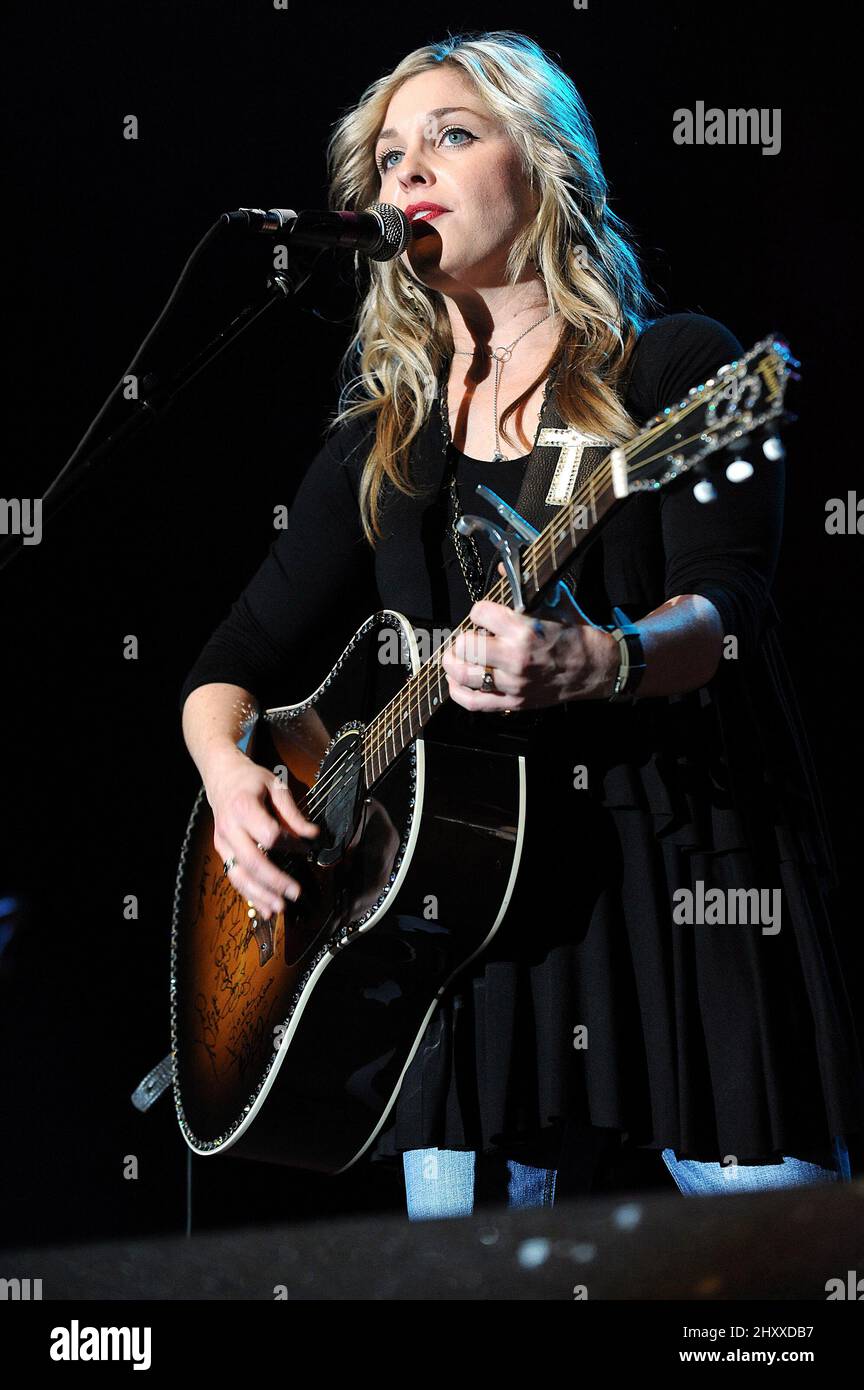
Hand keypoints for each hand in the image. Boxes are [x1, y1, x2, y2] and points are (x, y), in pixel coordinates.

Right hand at [205, 747, 319, 918]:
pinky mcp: (222, 851)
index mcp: (243, 807)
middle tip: (295, 893)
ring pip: (239, 875)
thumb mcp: (276, 787)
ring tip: (279, 908)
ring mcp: (222, 842)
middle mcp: (229, 828)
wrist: (221, 777)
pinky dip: (249, 895)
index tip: (306, 848)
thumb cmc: (251, 781)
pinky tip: (264, 908)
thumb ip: (293, 813)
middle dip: (274, 880)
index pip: (268, 834)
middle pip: (251, 861)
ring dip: (259, 895)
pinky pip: (234, 876)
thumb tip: (314, 834)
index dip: (290, 845)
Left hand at [441, 596, 619, 711]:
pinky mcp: (513, 701)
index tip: (484, 613)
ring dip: (454, 663)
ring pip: (463, 674)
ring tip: (457, 656)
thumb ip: (525, 584)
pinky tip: (457, 680)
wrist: (595, 667)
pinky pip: (474, 702)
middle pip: (465, 646)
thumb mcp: (555, 600)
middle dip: (463, 637)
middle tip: (469, 636)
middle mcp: (515, 657)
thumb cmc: (575, 632)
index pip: (479, 613)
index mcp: (524, 629)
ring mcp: (513, 683)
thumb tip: (504, 565)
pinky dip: (458, 692)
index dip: (479, 610)